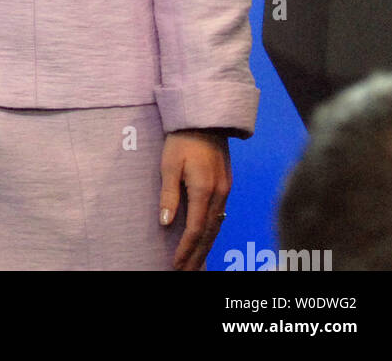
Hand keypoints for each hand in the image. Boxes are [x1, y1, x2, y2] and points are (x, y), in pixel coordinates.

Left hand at [159, 130, 230, 269]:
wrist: (204, 118)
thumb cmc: (182, 139)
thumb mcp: (169, 164)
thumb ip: (168, 195)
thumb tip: (165, 223)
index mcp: (204, 189)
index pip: (195, 229)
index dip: (186, 249)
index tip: (176, 264)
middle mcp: (219, 194)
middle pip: (209, 233)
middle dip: (198, 256)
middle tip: (187, 272)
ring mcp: (225, 190)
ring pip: (217, 226)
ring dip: (206, 247)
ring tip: (196, 264)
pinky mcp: (226, 185)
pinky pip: (220, 216)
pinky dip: (212, 232)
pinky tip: (206, 240)